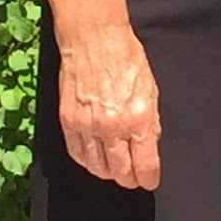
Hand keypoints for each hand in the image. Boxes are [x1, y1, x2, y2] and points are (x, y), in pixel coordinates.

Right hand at [57, 24, 161, 188]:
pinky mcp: (69, 122)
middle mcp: (113, 127)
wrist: (95, 39)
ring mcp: (88, 126)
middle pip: (121, 171)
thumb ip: (151, 120)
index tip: (150, 181)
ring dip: (108, 173)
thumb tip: (151, 143)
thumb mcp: (151, 88)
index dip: (149, 178)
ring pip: (97, 167)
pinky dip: (87, 162)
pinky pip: (77, 153)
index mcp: (138, 118)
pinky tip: (94, 160)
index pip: (145, 164)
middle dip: (129, 179)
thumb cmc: (126, 57)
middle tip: (133, 179)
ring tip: (115, 171)